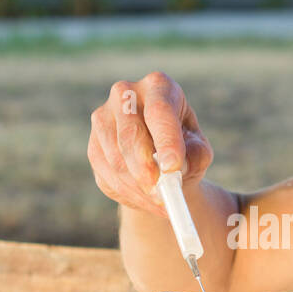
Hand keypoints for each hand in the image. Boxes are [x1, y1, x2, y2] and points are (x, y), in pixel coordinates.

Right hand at [87, 70, 213, 218]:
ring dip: (139, 189)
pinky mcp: (93, 145)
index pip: (159, 112)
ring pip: (116, 160)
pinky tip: (146, 201)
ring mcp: (103, 118)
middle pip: (130, 134)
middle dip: (146, 170)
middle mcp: (125, 95)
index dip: (165, 141)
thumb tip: (177, 168)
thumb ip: (196, 156)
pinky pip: (106, 175)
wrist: (160, 157)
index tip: (172, 168)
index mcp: (158, 87)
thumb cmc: (185, 149)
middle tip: (163, 196)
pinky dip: (128, 194)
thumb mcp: (199, 151)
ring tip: (161, 204)